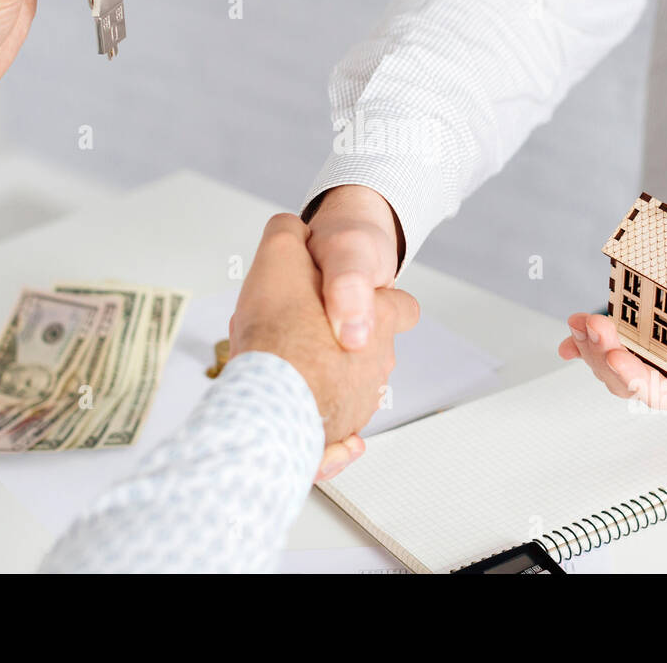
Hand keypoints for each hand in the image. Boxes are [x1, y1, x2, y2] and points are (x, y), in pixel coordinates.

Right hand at [230, 213, 419, 479]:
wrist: (263, 406)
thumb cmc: (278, 331)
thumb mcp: (283, 256)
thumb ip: (288, 236)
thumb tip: (291, 228)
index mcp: (379, 318)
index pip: (402, 307)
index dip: (379, 301)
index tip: (359, 301)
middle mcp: (377, 365)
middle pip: (367, 351)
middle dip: (336, 345)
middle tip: (296, 334)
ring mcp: (357, 405)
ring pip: (344, 390)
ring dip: (320, 382)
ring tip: (279, 369)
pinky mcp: (331, 438)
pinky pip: (329, 434)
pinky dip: (314, 427)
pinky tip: (290, 414)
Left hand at [558, 273, 666, 412]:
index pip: (663, 396)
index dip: (635, 380)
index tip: (616, 357)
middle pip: (630, 381)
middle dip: (604, 357)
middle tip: (592, 327)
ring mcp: (664, 360)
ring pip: (618, 363)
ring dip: (593, 346)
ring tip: (579, 321)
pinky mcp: (655, 338)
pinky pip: (618, 344)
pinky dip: (591, 342)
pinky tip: (571, 336)